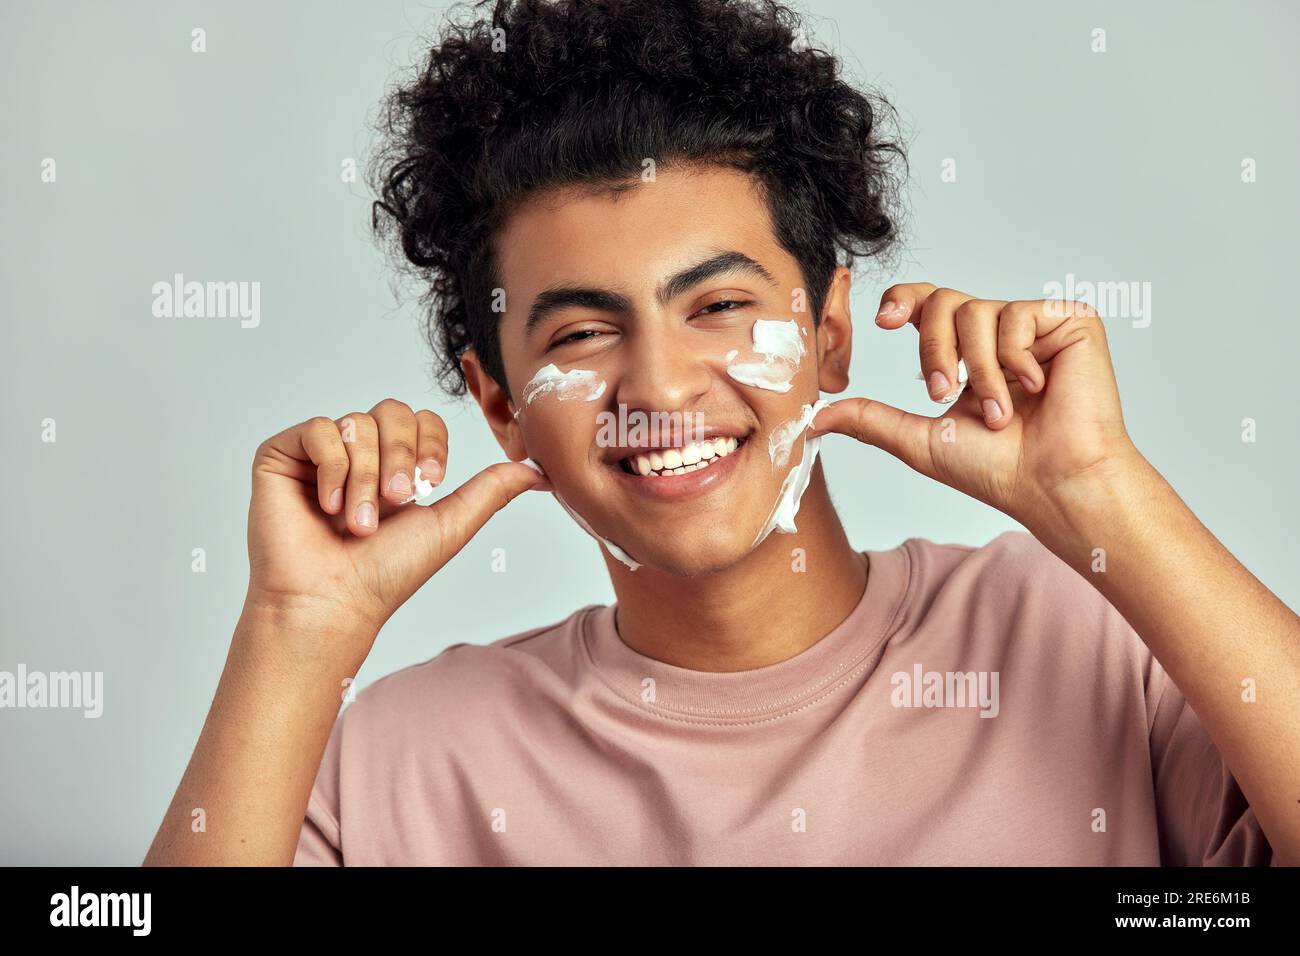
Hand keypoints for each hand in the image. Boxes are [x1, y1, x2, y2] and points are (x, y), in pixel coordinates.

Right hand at [245, 398, 548, 660]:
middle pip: (393, 411)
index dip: (429, 445)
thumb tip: (542, 472)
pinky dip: (332, 469)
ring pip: (358, 424)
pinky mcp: (282, 456)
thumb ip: (491, 490)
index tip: (430, 484)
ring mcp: (320, 454)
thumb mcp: (451, 524)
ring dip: (367, 477)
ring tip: (358, 522)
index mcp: (396, 466)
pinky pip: (319, 430)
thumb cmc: (386, 574)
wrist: (332, 602)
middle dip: (401, 459)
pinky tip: (327, 507)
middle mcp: (359, 454)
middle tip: (396, 502)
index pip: (423, 419)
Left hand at [810, 283, 1144, 530]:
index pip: (926, 305)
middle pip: (944, 302)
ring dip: (979, 370)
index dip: (902, 300)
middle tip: (941, 394)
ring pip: (978, 310)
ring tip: (999, 413)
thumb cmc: (997, 470)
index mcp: (966, 355)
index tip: (882, 321)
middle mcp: (999, 335)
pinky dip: (1016, 359)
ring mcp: (1035, 326)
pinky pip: (1020, 315)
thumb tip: (817, 416)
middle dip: (933, 350)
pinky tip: (1037, 390)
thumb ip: (871, 419)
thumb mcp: (920, 440)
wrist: (1053, 485)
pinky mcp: (1070, 321)